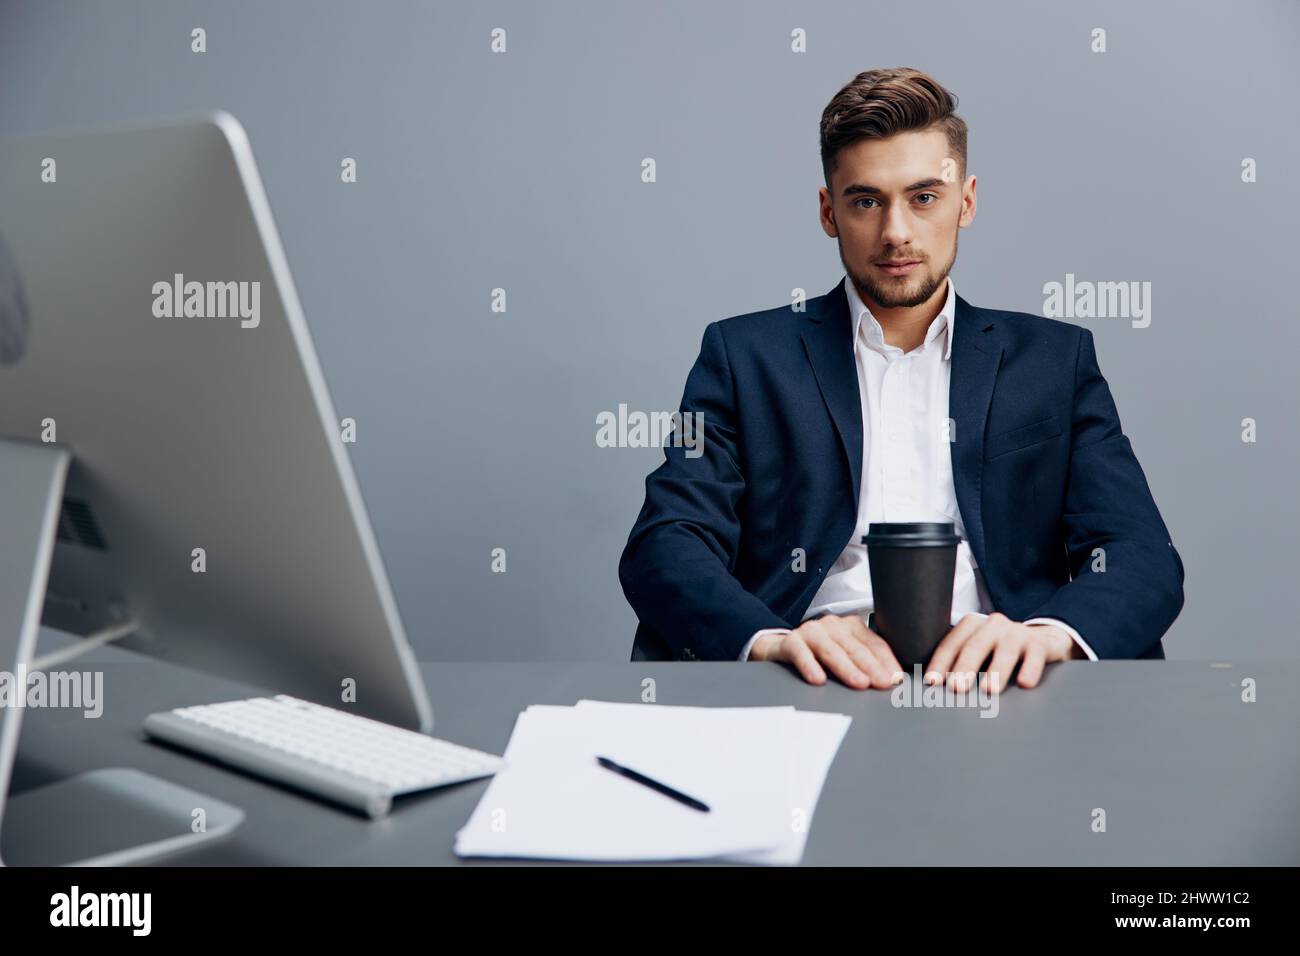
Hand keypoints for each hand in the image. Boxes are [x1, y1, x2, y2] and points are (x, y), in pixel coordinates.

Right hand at [750, 614, 903, 688]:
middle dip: (871, 667)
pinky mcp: (790, 641)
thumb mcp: (844, 655)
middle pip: (855, 647)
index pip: (873, 643)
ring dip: (846, 668)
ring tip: (859, 684)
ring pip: (831, 650)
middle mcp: (832, 625)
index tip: (897, 678)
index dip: (886, 661)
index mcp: (850, 626)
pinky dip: (810, 666)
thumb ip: (864, 662)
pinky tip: (818, 680)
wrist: (778, 648)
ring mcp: (810, 631)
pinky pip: (800, 653)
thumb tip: (892, 681)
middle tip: (883, 683)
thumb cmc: (818, 656)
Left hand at [924, 612, 1075, 694]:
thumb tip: (933, 687)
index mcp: (972, 624)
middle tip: (957, 688)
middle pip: (976, 645)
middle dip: (965, 667)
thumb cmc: (998, 651)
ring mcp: (1017, 632)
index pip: (952, 644)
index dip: (941, 662)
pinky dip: (1030, 669)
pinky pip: (1035, 655)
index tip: (932, 681)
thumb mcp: (978, 651)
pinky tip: (1025, 684)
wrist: (1041, 641)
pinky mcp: (1040, 643)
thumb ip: (958, 662)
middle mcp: (993, 624)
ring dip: (996, 671)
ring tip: (989, 690)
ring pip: (1006, 650)